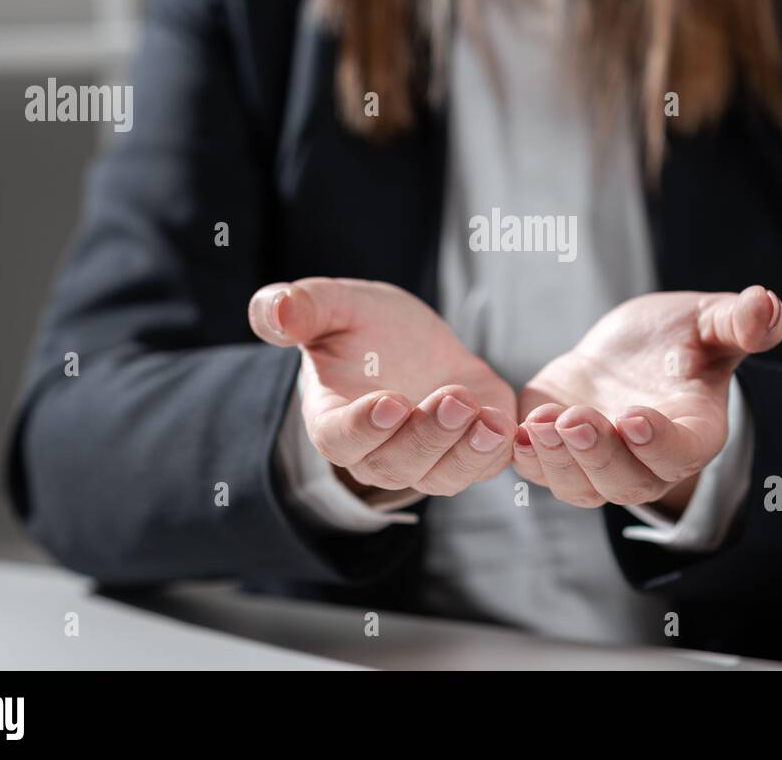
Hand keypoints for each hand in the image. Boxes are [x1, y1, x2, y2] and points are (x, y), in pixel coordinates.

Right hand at [248, 278, 515, 497]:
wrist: (413, 344)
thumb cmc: (364, 327)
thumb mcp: (335, 305)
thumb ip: (301, 308)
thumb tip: (277, 312)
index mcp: (333, 419)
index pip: (341, 440)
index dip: (364, 428)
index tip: (391, 403)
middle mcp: (377, 452)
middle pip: (396, 465)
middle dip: (427, 437)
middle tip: (453, 400)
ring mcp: (425, 459)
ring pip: (442, 476)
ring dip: (465, 451)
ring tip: (485, 417)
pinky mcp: (468, 452)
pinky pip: (482, 468)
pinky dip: (495, 452)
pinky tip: (504, 422)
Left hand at [513, 286, 781, 512]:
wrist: (629, 353)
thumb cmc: (680, 338)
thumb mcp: (710, 319)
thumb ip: (738, 321)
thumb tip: (768, 306)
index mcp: (694, 431)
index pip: (682, 453)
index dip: (659, 442)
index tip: (633, 417)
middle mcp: (648, 461)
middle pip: (626, 481)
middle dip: (599, 456)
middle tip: (575, 421)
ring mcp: (600, 462)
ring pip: (580, 487)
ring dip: (558, 463)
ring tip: (540, 426)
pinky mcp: (558, 452)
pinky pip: (540, 471)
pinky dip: (526, 458)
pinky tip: (514, 429)